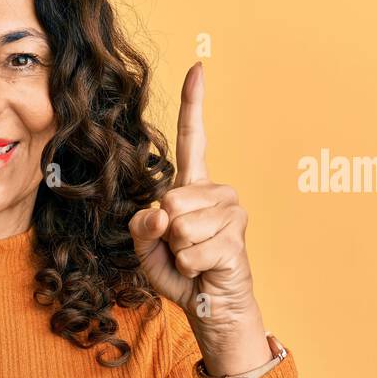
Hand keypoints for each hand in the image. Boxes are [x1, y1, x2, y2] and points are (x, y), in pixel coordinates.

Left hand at [128, 62, 269, 372]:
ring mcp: (232, 213)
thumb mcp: (146, 248)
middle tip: (181, 249)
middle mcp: (218, 192)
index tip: (198, 68)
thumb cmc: (180, 274)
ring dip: (177, 251)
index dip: (193, 105)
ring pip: (179, 224)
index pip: (192, 140)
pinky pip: (190, 250)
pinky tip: (202, 270)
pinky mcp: (235, 239)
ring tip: (193, 259)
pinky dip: (187, 267)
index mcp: (193, 188)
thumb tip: (161, 212)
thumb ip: (141, 225)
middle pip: (169, 199)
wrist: (211, 309)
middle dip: (164, 232)